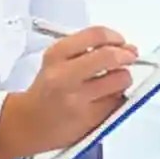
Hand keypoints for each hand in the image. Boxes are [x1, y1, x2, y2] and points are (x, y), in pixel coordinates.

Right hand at [0, 26, 136, 158]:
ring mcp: (77, 99)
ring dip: (123, 78)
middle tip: (130, 57)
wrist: (29, 122)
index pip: (95, 35)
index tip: (121, 42)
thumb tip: (126, 47)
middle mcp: (65, 75)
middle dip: (127, 55)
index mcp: (56, 55)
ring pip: (119, 80)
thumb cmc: (48, 88)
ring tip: (115, 81)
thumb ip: (86, 49)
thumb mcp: (57, 60)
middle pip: (109, 57)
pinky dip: (117, 97)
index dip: (115, 37)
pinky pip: (117, 102)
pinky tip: (106, 98)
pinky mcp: (88, 119)